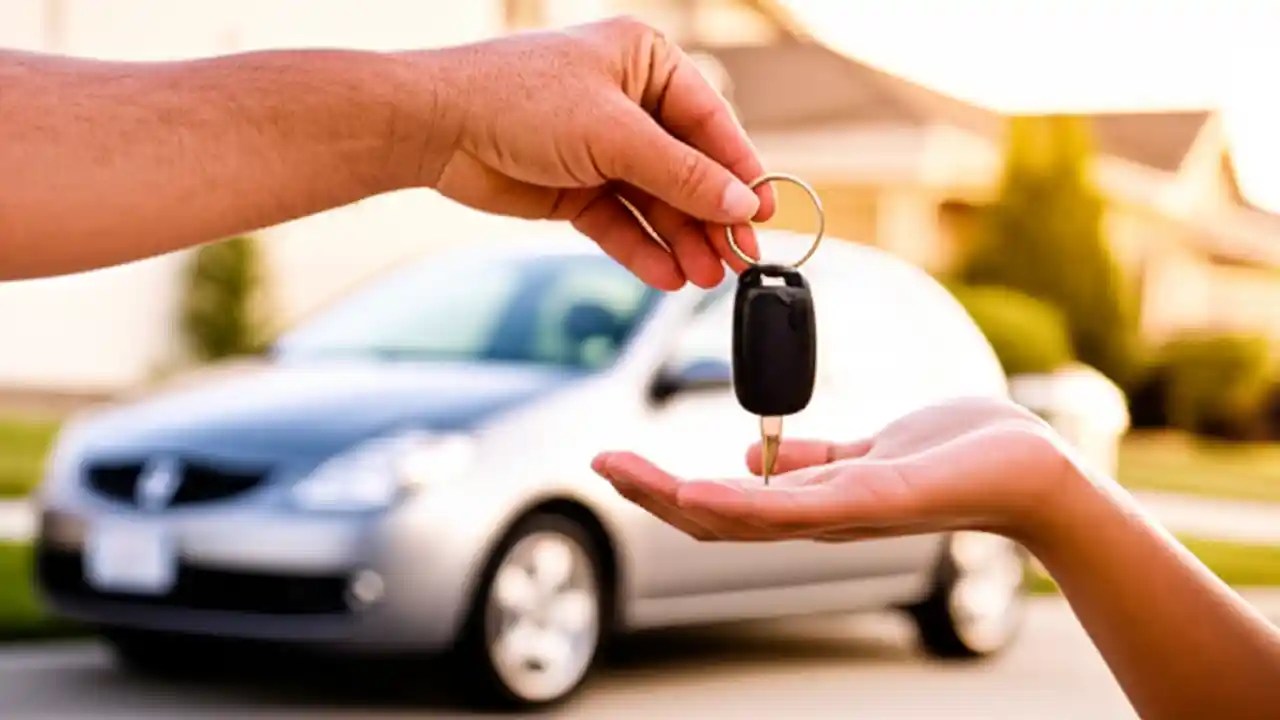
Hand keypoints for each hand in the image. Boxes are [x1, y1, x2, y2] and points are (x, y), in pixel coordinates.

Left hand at [421, 17, 774, 289]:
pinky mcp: (576, 189)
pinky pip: (620, 223)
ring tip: (704, 277)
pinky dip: (642, 249)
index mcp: (646, 62)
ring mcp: (601, 149)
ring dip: (680, 241)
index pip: (710, 123)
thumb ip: (683, 176)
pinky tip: (666, 275)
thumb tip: (742, 206)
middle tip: (738, 260)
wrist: (436, 127)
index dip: (740, 172)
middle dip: (711, 218)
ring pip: (655, 203)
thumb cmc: (518, 100)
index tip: (764, 215)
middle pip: (686, 170)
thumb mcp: (615, 135)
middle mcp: (628, 102)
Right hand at [591, 397, 1083, 543]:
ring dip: (678, 498)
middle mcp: (820, 519)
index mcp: (814, 502)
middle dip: (654, 494)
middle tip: (601, 463)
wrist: (1032, 468)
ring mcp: (845, 515)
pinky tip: (700, 488)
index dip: (667, 489)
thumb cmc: (960, 454)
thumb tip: (752, 456)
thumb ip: (814, 458)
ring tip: (624, 472)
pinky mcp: (877, 499)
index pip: (725, 506)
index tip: (618, 461)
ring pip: (745, 518)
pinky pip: (800, 505)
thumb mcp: (869, 450)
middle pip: (720, 519)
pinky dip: (742, 502)